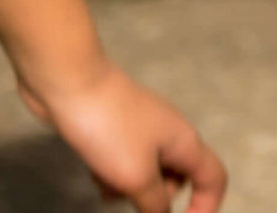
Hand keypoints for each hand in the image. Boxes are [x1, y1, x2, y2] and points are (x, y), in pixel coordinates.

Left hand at [21, 61, 225, 212]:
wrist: (62, 76)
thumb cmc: (107, 127)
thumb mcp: (136, 176)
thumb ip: (155, 205)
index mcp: (184, 142)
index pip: (214, 178)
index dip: (206, 206)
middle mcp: (166, 132)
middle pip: (176, 176)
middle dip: (157, 198)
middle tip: (131, 203)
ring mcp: (136, 125)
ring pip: (144, 168)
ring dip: (130, 186)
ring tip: (105, 191)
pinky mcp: (109, 122)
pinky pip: (120, 155)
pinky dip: (112, 171)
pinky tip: (93, 176)